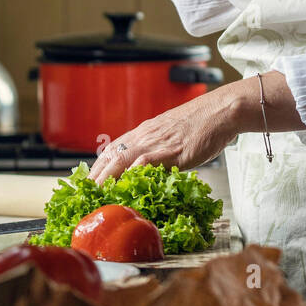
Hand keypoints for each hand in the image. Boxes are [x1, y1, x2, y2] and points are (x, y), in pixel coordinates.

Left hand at [88, 85, 241, 184]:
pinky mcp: (173, 151)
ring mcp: (158, 142)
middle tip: (83, 194)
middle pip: (111, 155)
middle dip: (95, 176)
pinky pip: (147, 161)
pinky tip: (125, 185)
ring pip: (123, 158)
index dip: (98, 167)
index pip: (112, 149)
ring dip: (106, 177)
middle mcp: (146, 135)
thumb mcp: (174, 134)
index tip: (87, 182)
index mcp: (146, 131)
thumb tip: (154, 167)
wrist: (222, 110)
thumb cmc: (203, 123)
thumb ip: (161, 149)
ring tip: (95, 194)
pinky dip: (133, 173)